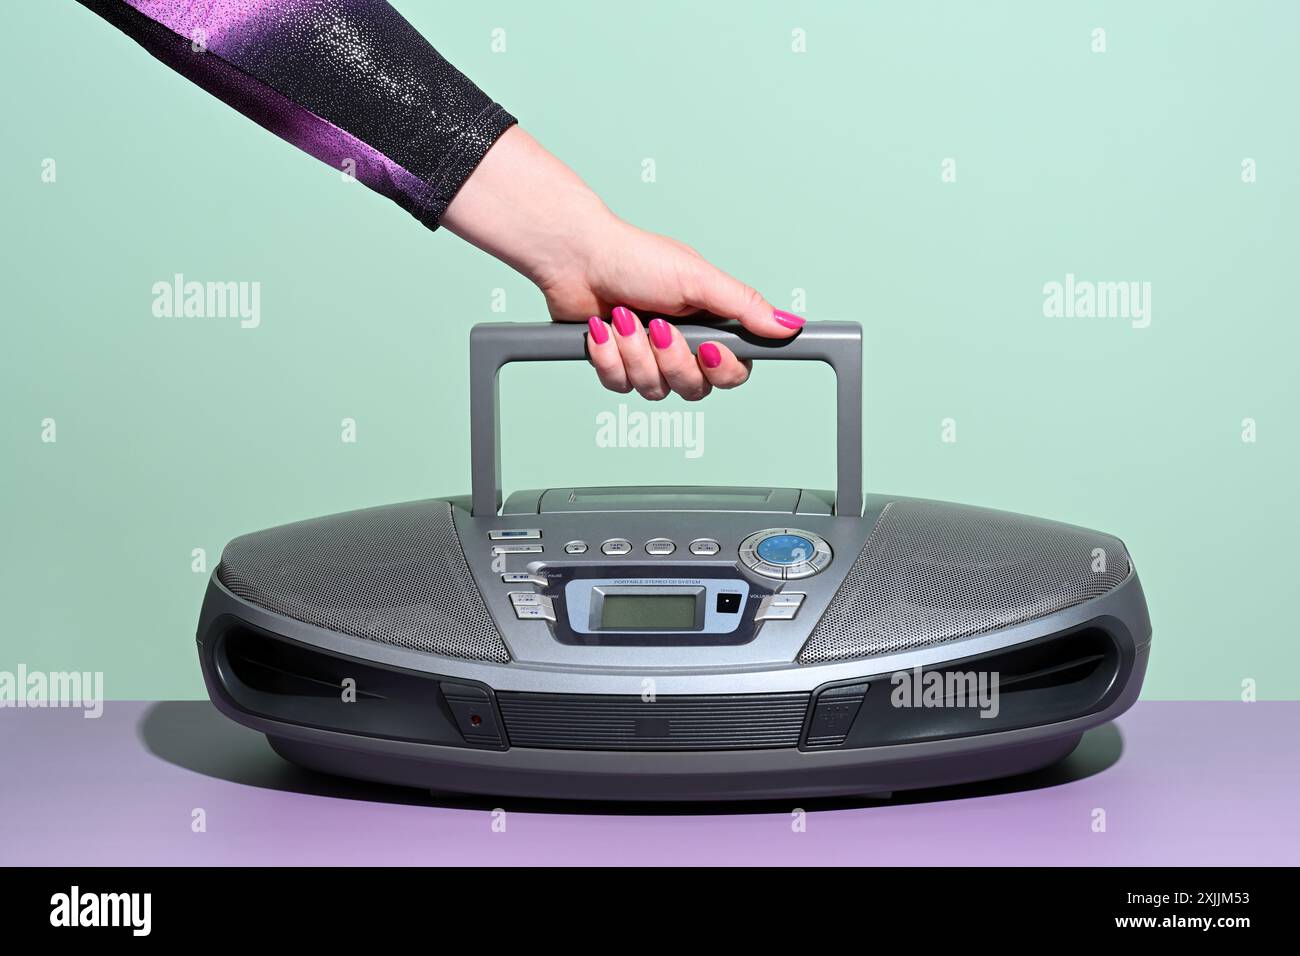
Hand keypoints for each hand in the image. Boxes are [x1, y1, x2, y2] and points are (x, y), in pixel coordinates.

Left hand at [442, 127, 804, 399]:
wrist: (576, 258)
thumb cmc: (635, 258)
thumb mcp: (699, 278)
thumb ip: (745, 306)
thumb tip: (790, 326)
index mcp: (709, 324)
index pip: (734, 371)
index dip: (722, 367)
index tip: (706, 346)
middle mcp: (682, 345)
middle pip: (694, 388)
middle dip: (671, 359)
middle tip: (656, 325)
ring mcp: (647, 358)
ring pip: (654, 390)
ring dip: (635, 353)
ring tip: (624, 318)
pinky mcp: (615, 366)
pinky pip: (619, 385)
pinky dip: (608, 356)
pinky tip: (601, 328)